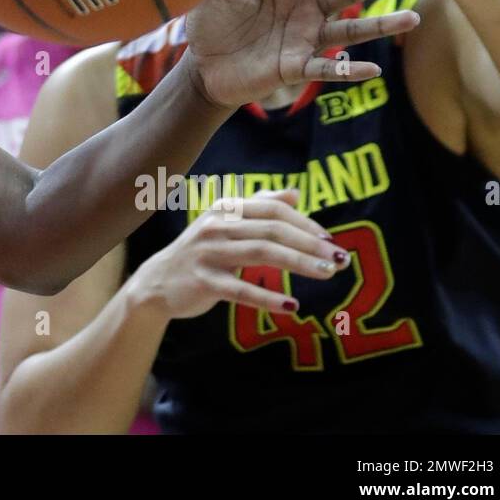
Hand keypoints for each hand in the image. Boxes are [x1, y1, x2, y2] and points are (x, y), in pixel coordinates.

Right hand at [134, 190, 345, 319]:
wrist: (158, 282)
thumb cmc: (202, 251)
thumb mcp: (225, 223)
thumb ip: (259, 206)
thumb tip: (295, 194)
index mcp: (225, 209)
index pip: (273, 210)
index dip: (305, 224)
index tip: (331, 240)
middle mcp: (215, 226)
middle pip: (271, 230)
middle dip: (310, 243)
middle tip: (341, 258)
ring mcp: (208, 253)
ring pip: (261, 254)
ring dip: (299, 264)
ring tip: (327, 274)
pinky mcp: (204, 281)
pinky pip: (241, 290)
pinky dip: (268, 298)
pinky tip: (292, 305)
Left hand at [183, 0, 419, 107]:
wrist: (204, 69)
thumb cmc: (210, 26)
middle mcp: (303, 12)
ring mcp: (303, 40)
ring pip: (349, 30)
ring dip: (380, 25)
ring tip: (413, 18)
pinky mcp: (295, 68)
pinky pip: (326, 68)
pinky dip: (348, 70)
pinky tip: (373, 69)